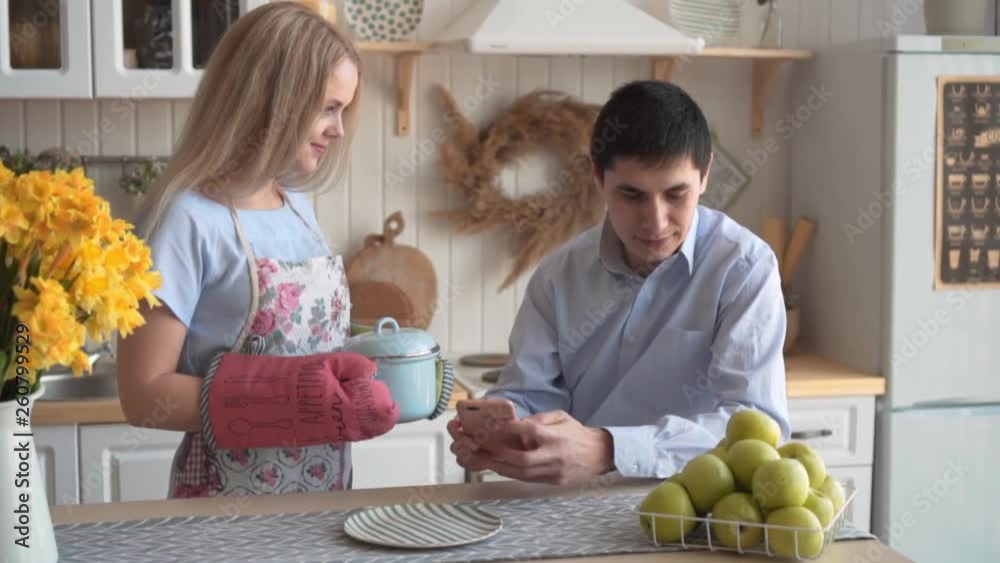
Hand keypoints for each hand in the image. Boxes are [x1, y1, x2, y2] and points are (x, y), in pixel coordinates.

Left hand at [449, 410, 614, 485]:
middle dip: (497, 455)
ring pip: (521, 473)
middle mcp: (553, 456)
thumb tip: (517, 422)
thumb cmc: (576, 432)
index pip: (529, 432)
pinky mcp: (552, 483)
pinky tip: (498, 466)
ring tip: (481, 460)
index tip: (491, 425)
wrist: (600, 454)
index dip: (509, 429)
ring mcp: (553, 472)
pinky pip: (527, 479)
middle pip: (521, 459)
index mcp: (556, 437)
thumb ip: (539, 419)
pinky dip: (510, 472)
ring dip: (499, 467)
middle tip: (478, 447)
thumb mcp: (561, 417)